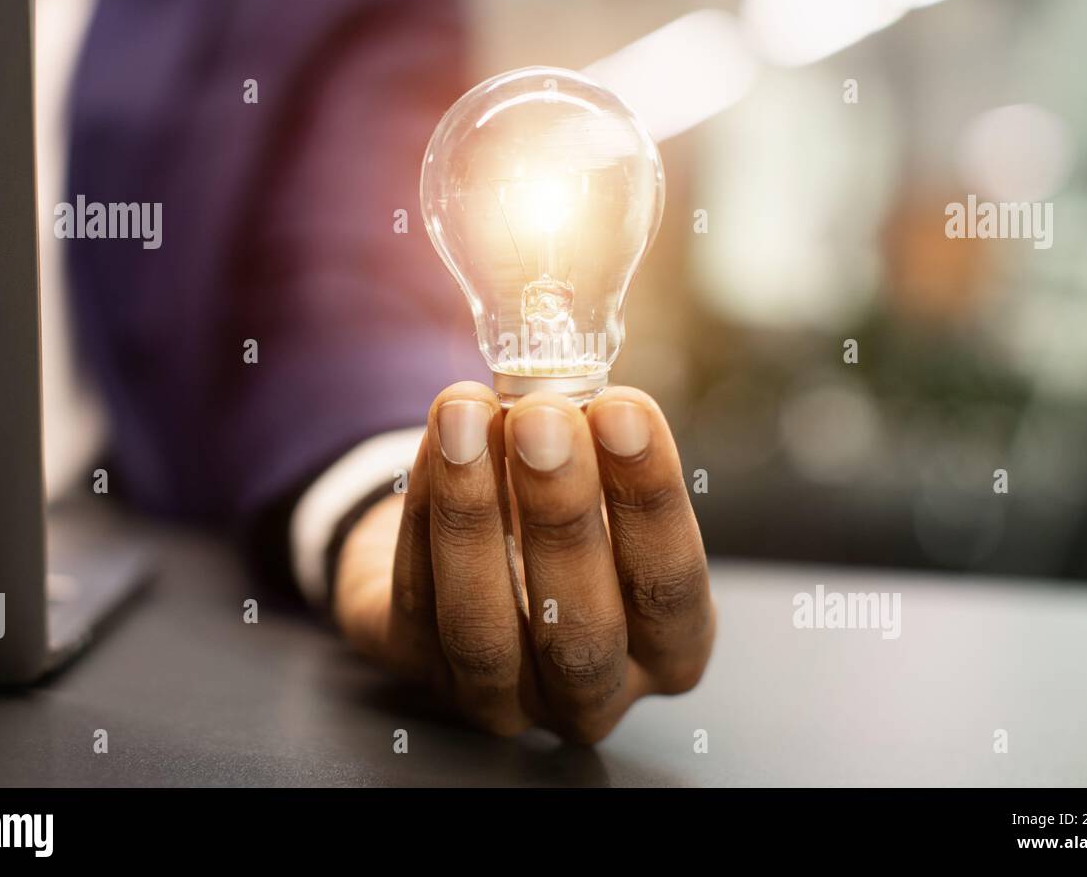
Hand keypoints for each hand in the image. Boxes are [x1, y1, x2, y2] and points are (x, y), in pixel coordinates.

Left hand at [332, 381, 714, 742]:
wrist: (474, 557)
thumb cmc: (562, 518)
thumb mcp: (605, 492)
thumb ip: (597, 450)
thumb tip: (564, 385)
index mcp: (665, 649)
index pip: (671, 588)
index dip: (649, 499)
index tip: (623, 409)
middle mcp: (590, 695)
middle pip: (581, 630)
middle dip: (560, 513)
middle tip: (543, 418)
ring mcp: (500, 700)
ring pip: (481, 629)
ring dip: (472, 512)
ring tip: (469, 416)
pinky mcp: (419, 674)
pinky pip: (415, 598)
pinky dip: (422, 510)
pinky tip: (437, 440)